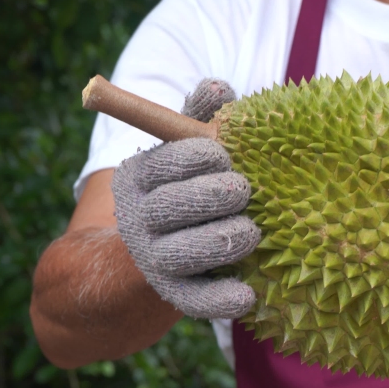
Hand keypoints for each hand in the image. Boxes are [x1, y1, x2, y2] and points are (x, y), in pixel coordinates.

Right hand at [111, 79, 260, 318]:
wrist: (148, 256)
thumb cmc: (184, 187)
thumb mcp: (183, 151)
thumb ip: (197, 119)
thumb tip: (219, 87)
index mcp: (139, 177)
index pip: (161, 163)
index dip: (192, 157)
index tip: (222, 154)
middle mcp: (138, 218)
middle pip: (172, 207)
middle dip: (211, 196)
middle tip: (243, 191)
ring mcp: (153, 259)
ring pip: (184, 253)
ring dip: (221, 241)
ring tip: (250, 232)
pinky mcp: (172, 294)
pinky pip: (194, 300)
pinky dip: (220, 300)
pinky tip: (247, 295)